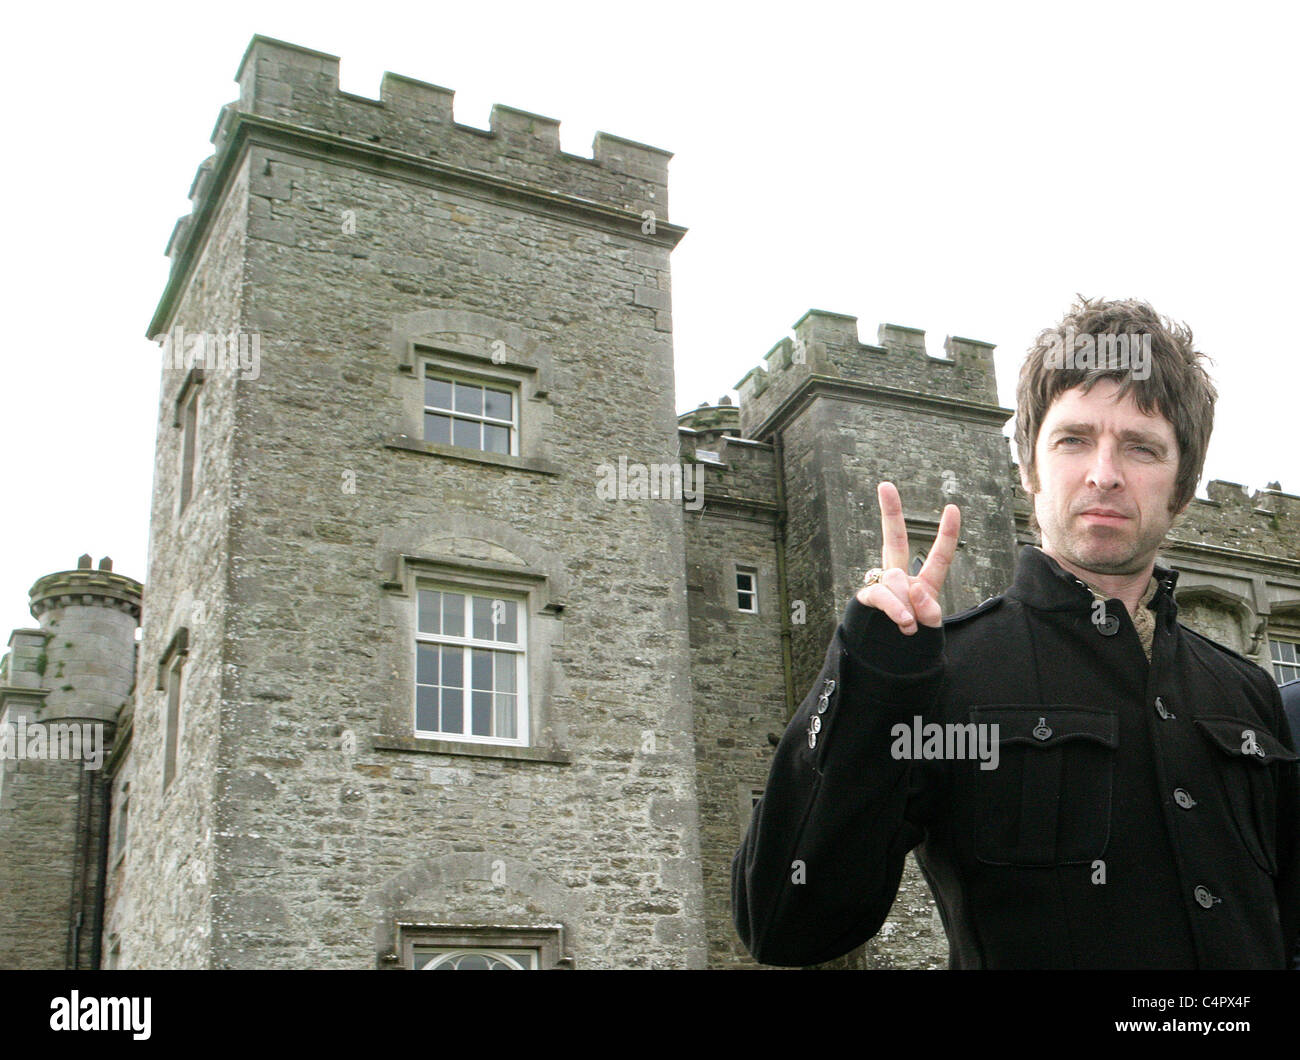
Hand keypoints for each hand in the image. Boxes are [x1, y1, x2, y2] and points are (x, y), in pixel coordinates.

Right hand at [855, 482, 960, 634]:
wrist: (886, 668)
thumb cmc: (912, 647)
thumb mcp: (932, 630)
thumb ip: (929, 611)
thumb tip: (915, 590)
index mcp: (923, 585)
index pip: (939, 557)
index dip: (947, 533)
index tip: (952, 507)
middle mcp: (901, 581)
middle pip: (895, 540)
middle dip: (890, 513)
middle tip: (885, 485)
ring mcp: (883, 588)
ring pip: (895, 579)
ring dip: (905, 604)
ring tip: (910, 624)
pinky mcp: (867, 599)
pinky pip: (882, 595)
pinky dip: (895, 608)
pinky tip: (904, 621)